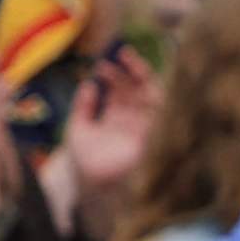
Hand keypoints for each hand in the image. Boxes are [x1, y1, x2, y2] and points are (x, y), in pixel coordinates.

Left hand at [52, 43, 161, 220]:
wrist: (94, 186)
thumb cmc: (85, 163)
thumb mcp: (78, 129)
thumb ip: (82, 107)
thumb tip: (88, 84)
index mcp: (117, 119)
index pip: (121, 90)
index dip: (114, 75)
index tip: (101, 66)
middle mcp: (133, 121)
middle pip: (137, 88)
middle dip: (131, 69)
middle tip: (121, 54)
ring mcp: (144, 126)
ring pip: (151, 93)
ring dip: (141, 75)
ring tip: (128, 59)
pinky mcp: (153, 133)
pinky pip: (161, 108)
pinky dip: (155, 92)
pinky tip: (143, 80)